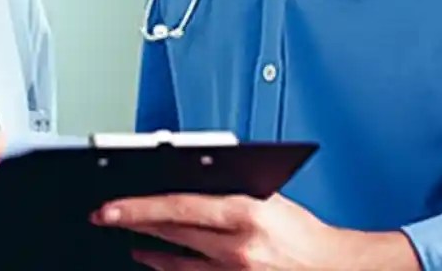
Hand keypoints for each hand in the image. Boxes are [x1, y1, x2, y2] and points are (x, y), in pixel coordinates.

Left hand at [92, 193, 356, 269]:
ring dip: (150, 255)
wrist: (334, 270)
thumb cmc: (306, 236)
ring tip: (132, 245)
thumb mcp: (269, 199)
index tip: (111, 206)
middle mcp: (238, 249)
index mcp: (246, 215)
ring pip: (177, 266)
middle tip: (107, 218)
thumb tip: (191, 179)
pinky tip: (163, 266)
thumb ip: (231, 191)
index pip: (178, 207)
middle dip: (134, 226)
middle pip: (171, 237)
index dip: (138, 207)